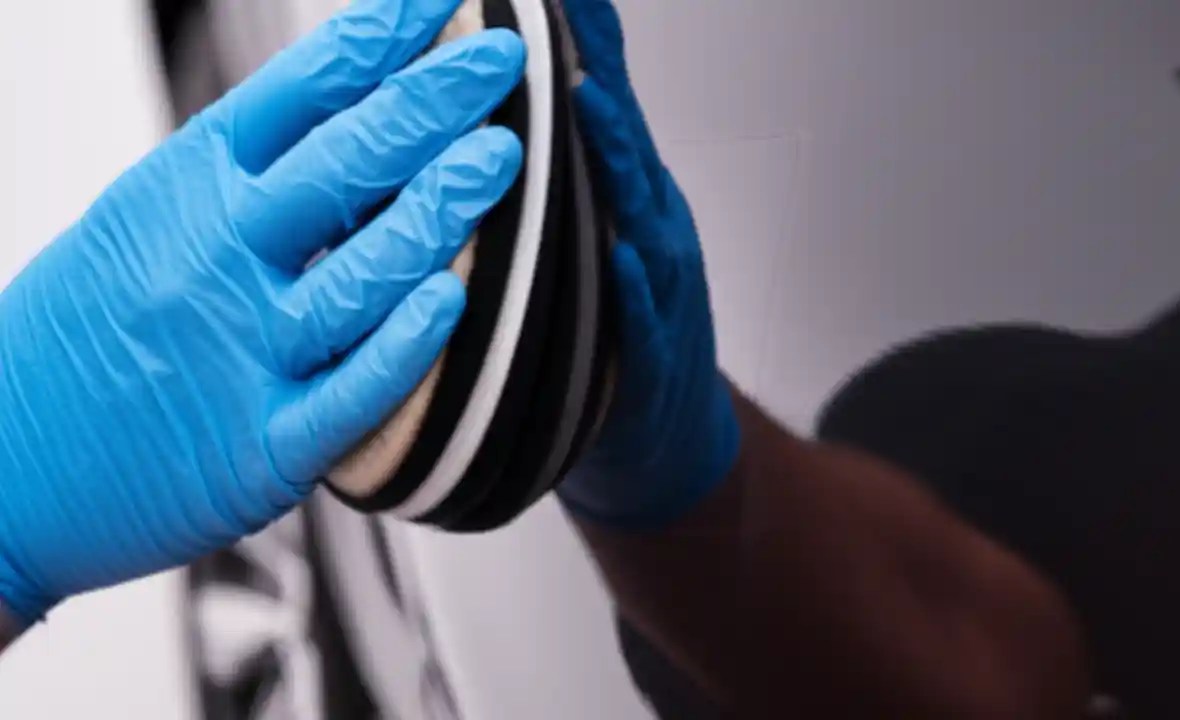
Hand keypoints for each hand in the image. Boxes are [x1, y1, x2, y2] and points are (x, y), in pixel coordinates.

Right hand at [0, 0, 524, 624]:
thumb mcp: (138, 222)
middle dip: (432, 102)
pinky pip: (350, 393)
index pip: (301, 92)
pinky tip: (451, 302)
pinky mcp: (260, 449)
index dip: (381, 38)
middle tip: (502, 60)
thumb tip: (353, 110)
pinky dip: (404, 347)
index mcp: (182, 189)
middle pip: (343, 165)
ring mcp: (239, 355)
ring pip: (361, 274)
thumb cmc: (77, 340)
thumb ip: (240, 176)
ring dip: (439, 210)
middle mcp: (212, 258)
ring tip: (497, 158)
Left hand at [558, 0, 740, 527]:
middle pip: (622, 135)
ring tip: (587, 100)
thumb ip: (546, 179)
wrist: (663, 442)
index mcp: (618, 197)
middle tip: (567, 3)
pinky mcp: (653, 361)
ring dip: (616, 156)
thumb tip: (469, 113)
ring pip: (638, 215)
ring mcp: (658, 290)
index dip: (577, 34)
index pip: (595, 100)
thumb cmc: (610, 337)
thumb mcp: (578, 243)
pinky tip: (624, 257)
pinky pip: (646, 322)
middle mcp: (645, 226)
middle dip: (597, 62)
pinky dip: (637, 288)